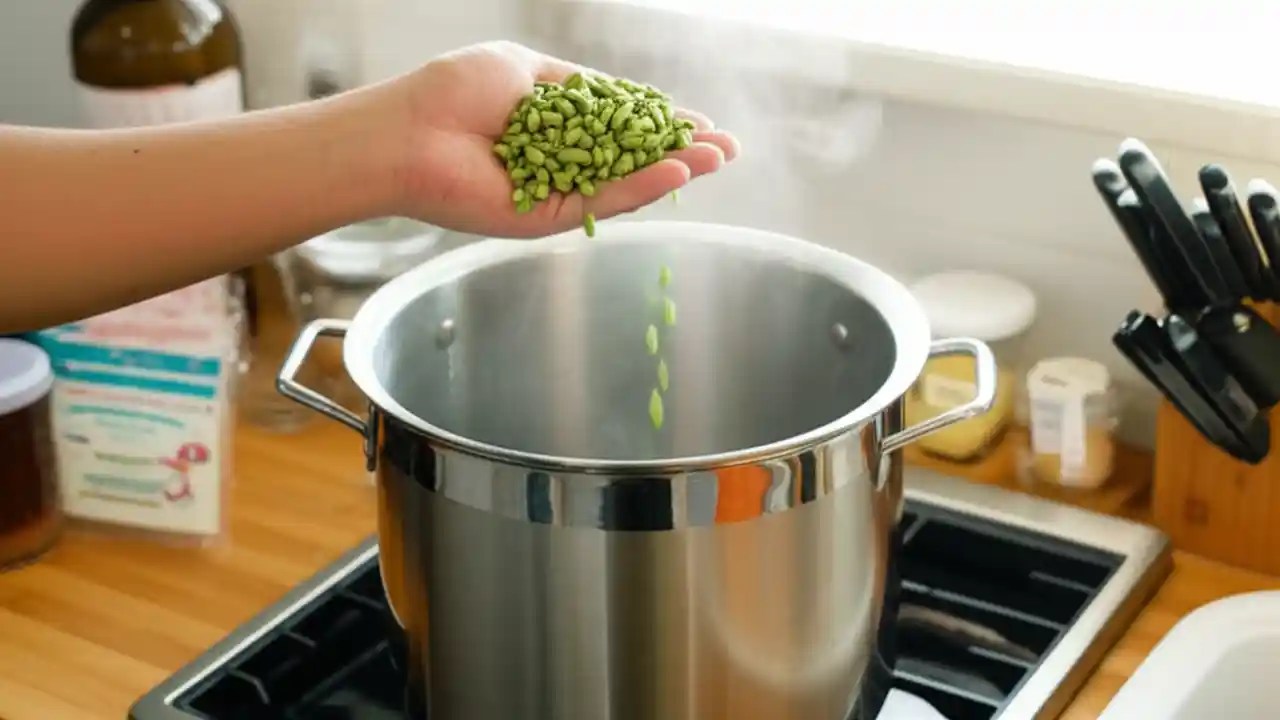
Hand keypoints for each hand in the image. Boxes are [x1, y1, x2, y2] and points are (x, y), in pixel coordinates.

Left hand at [386, 41, 738, 237]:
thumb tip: (620, 97)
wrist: (409, 132)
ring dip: (675, 171)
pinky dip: (640, 188)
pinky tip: (677, 173)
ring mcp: (557, 191)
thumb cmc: (453, 92)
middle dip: (683, 151)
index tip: (703, 121)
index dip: (663, 123)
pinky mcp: (547, 216)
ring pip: (626, 182)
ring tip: (718, 158)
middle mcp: (561, 161)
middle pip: (634, 158)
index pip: (621, 125)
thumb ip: (575, 87)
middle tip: (728, 147)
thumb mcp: (525, 71)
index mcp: (555, 123)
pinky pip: (602, 202)